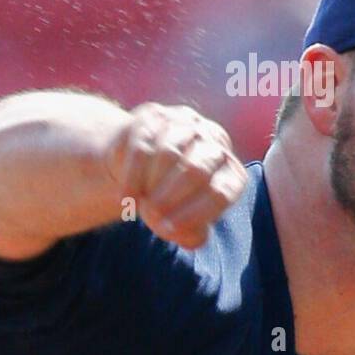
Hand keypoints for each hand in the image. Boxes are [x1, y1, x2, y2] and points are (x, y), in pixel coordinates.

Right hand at [109, 103, 247, 249]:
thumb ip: (191, 233)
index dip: (194, 215)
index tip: (168, 232)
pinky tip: (126, 197)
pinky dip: (133, 175)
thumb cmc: (169, 197)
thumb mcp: (183, 218)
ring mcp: (186, 123)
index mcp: (229, 169)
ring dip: (152, 186)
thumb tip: (191, 239)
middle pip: (198, 170)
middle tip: (152, 219)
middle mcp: (214, 141)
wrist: (138, 163)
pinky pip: (144, 145)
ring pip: (170, 153)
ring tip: (140, 207)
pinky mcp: (156, 116)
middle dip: (172, 199)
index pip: (221, 193)